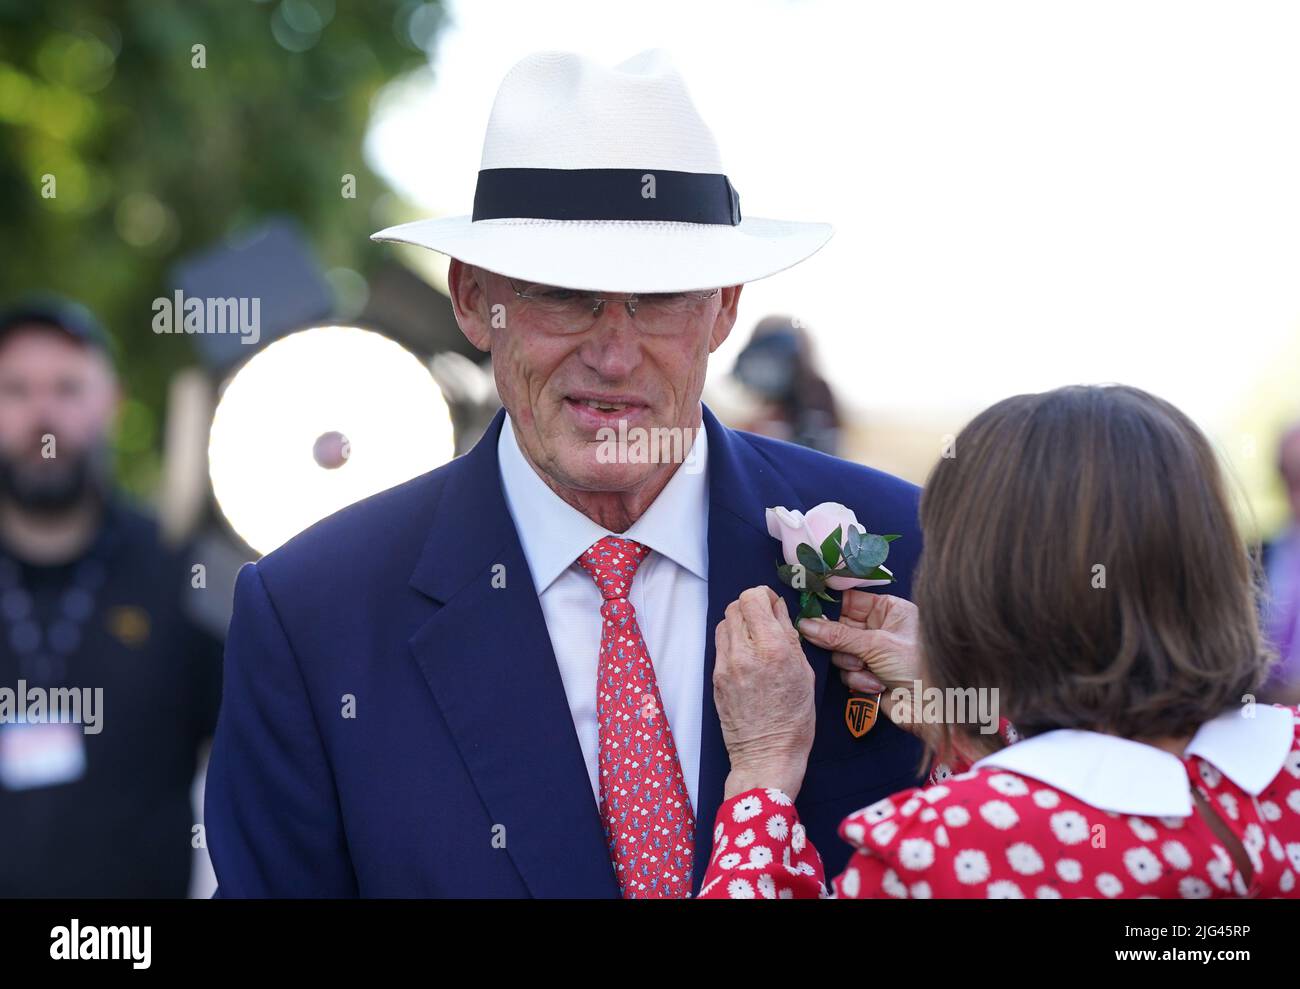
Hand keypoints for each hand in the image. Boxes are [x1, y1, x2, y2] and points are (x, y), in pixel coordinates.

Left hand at [714, 586, 815, 799]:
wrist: (767, 754)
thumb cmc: (794, 719)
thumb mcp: (805, 673)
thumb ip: (789, 636)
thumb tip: (778, 609)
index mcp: (773, 649)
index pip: (753, 598)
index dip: (763, 596)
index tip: (772, 606)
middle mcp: (745, 653)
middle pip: (735, 605)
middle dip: (751, 608)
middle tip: (765, 622)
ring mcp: (725, 665)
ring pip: (725, 622)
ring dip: (739, 624)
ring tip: (755, 641)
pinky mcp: (715, 677)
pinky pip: (720, 645)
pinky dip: (733, 643)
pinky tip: (747, 657)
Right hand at [796, 592, 923, 731]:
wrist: (934, 708)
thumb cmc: (918, 667)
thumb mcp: (877, 644)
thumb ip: (839, 635)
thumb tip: (806, 624)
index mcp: (889, 610)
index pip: (850, 599)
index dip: (830, 606)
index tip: (810, 611)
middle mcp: (879, 628)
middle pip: (840, 626)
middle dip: (839, 640)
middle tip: (834, 645)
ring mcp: (873, 652)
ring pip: (839, 651)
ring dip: (850, 663)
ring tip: (869, 670)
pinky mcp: (867, 674)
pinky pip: (846, 672)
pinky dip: (858, 679)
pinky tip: (877, 685)